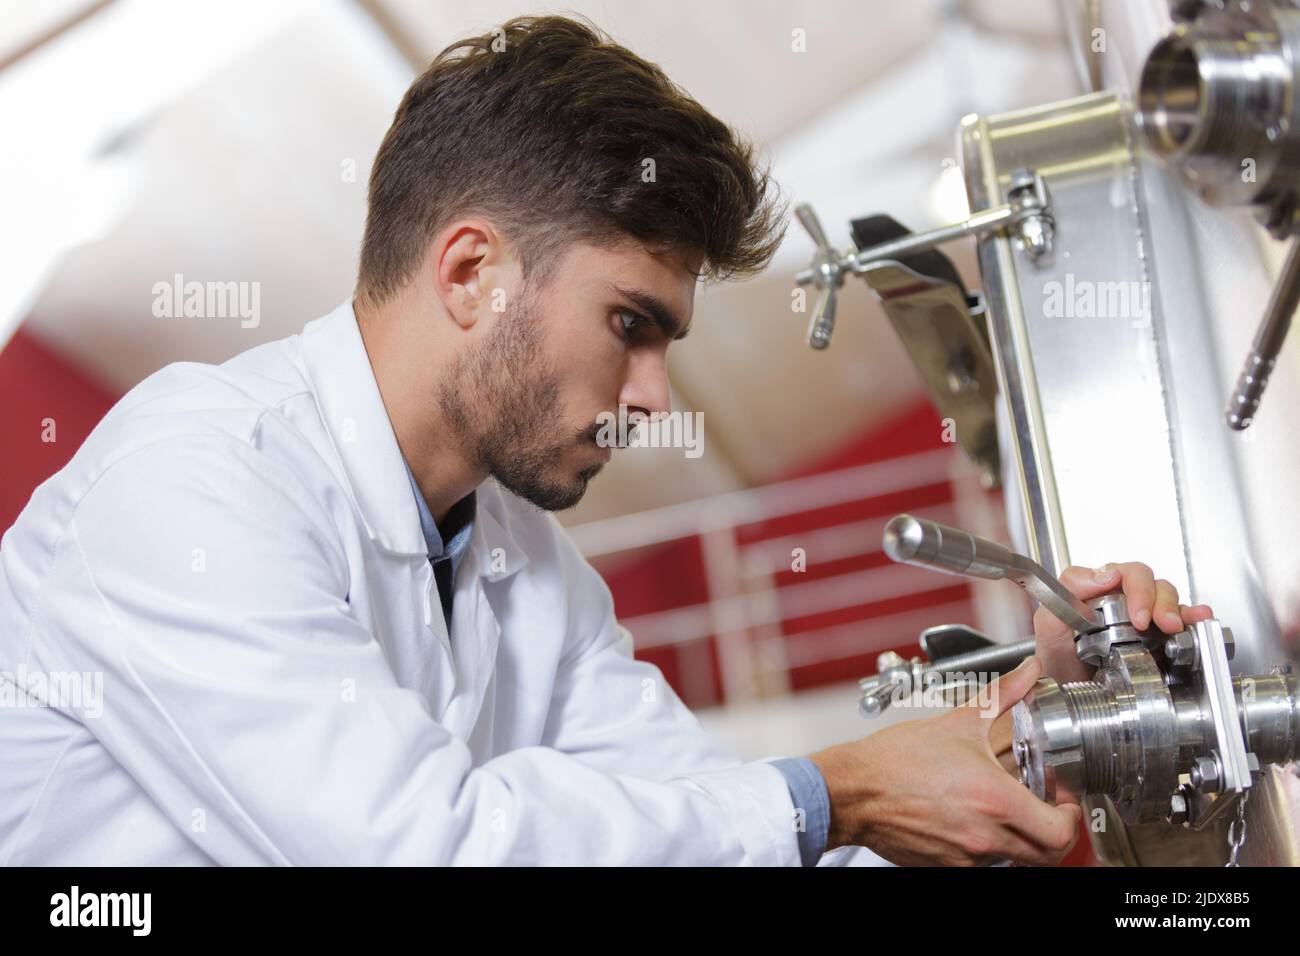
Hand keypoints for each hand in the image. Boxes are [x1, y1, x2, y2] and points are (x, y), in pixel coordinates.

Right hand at [809, 655, 1080, 865]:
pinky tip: (972, 819)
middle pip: (1047, 856)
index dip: (1072, 819)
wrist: (853, 790)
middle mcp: (986, 836)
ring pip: (1016, 860)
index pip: (1060, 832)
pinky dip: (987, 846)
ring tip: (1006, 809)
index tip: (1065, 802)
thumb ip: (1003, 695)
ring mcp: (966, 857)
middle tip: (1048, 810)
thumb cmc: (896, 761)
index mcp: (995, 801)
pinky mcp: (946, 867)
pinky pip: (982, 864)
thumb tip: (1028, 672)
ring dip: (1021, 839)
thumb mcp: (958, 722)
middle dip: (1055, 834)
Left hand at [1034, 562, 1213, 682]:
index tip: (1135, 613)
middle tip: (1156, 622)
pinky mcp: (1159, 635)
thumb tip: (1103, 575)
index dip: (1130, 586)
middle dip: (1155, 598)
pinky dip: (1193, 616)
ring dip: (1173, 607)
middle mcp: (1119, 598)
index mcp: (1092, 590)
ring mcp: (1140, 615)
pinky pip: (1181, 617)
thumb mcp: (1049, 625)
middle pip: (1144, 579)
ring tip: (1174, 626)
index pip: (1116, 571)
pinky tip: (1199, 619)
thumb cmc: (1057, 660)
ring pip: (1164, 593)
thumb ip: (1067, 593)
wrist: (1070, 694)